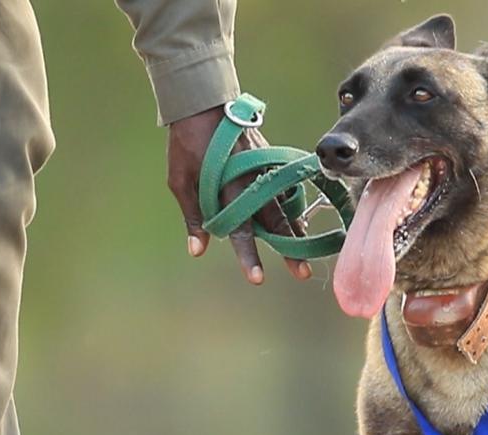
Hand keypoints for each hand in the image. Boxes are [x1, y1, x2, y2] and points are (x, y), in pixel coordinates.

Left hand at [167, 106, 310, 284]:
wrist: (205, 103)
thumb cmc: (187, 143)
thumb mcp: (180, 179)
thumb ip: (193, 215)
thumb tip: (197, 250)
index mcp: (228, 186)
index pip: (240, 228)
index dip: (248, 255)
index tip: (257, 278)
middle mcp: (251, 180)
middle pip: (275, 221)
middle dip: (290, 248)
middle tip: (302, 273)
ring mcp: (264, 168)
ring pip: (285, 204)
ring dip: (296, 229)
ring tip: (307, 249)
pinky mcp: (270, 159)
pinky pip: (284, 187)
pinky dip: (292, 205)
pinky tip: (298, 220)